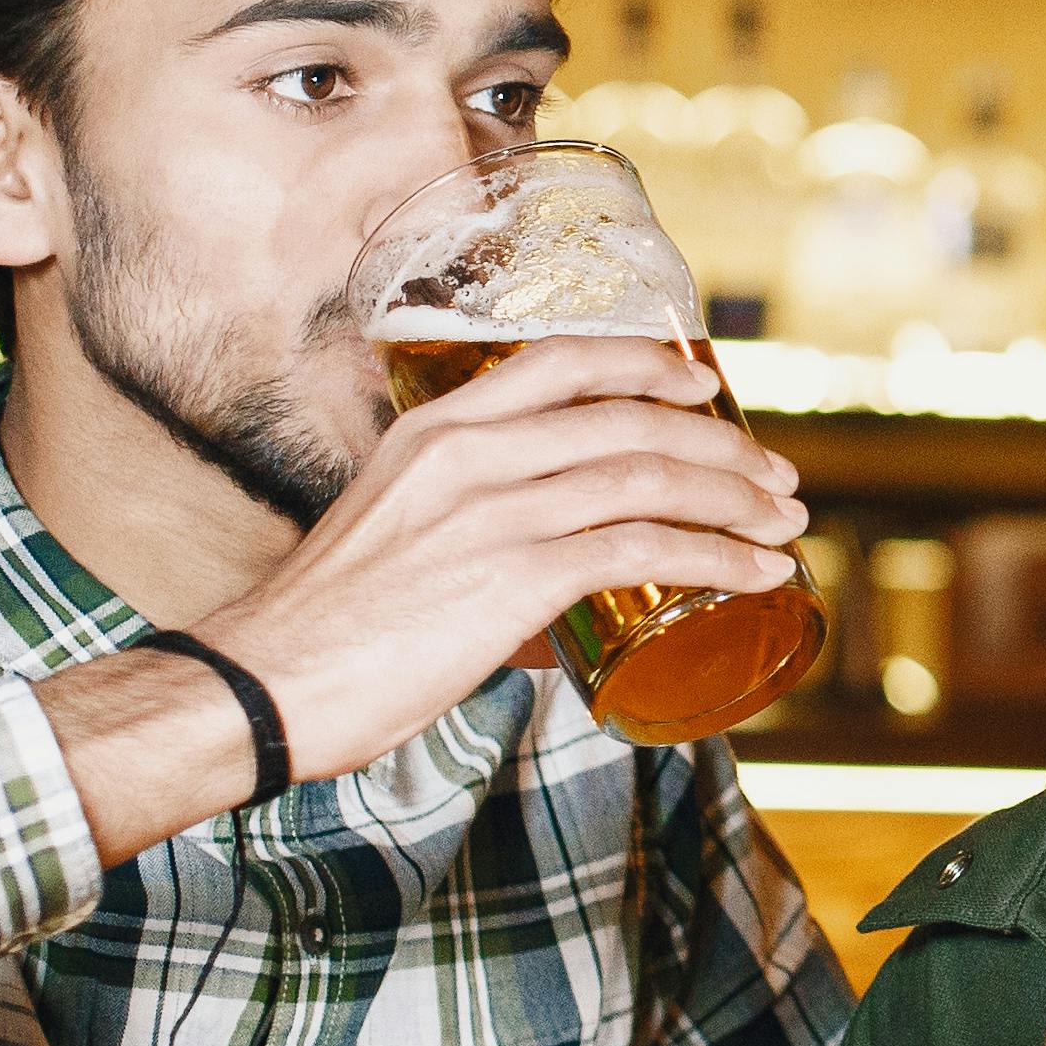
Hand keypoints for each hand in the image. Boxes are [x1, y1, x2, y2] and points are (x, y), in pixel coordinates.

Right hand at [195, 336, 810, 779]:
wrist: (261, 685)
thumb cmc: (324, 627)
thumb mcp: (393, 530)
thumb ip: (464, 525)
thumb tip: (537, 584)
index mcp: (436, 429)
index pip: (563, 360)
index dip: (649, 363)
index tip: (704, 384)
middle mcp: (470, 453)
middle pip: (630, 419)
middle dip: (721, 444)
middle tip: (776, 477)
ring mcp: (493, 512)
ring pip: (650, 478)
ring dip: (736, 500)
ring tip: (784, 526)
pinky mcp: (512, 579)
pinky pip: (644, 549)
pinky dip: (716, 557)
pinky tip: (755, 573)